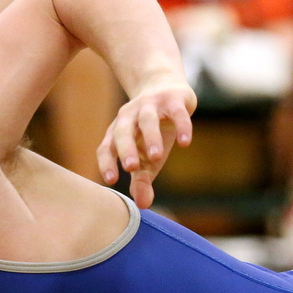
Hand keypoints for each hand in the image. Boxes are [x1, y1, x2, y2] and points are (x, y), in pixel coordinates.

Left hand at [97, 76, 195, 208]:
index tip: (112, 181)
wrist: (165, 86)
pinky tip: (186, 142)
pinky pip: (176, 113)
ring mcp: (151, 105)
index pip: (106, 147)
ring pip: (147, 120)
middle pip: (122, 131)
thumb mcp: (146, 155)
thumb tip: (143, 206)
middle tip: (131, 168)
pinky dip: (181, 126)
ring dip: (150, 137)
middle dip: (126, 149)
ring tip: (157, 157)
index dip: (107, 162)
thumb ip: (142, 180)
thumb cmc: (152, 130)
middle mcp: (130, 116)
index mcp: (118, 131)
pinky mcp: (173, 100)